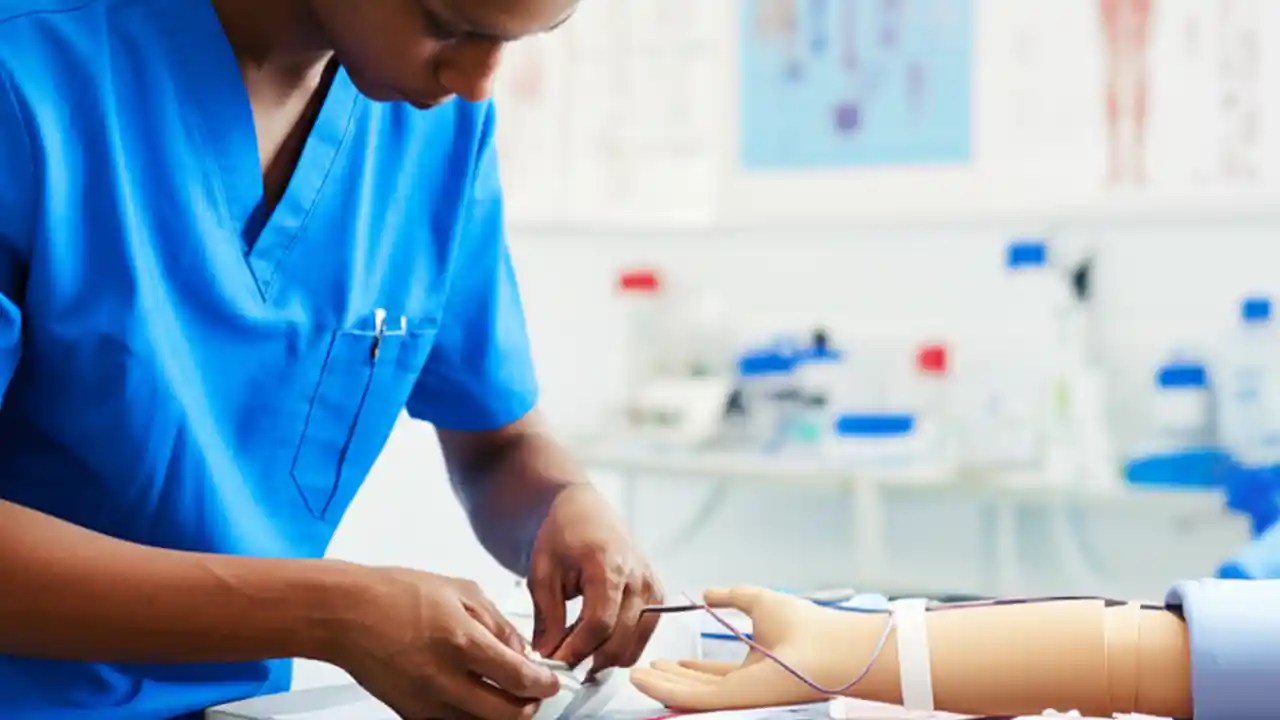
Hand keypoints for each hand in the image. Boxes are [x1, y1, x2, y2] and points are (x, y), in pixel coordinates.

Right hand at [330, 568, 559, 719]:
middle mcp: (445, 679)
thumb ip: (499, 623)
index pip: (520, 678)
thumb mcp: (461, 591)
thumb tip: (522, 650)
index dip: (545, 683)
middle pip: (507, 715)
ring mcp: (427, 702)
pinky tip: (473, 694)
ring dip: (500, 712)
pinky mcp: (411, 714)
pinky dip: (471, 715)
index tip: (551, 680)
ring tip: (503, 691)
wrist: (346, 613)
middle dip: (529, 705)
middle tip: (533, 691)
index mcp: (462, 642)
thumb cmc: (395, 594)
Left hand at [528, 485, 662, 672]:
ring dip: (605, 658)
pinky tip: (597, 641)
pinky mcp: (657, 596)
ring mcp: (652, 588)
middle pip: (620, 640)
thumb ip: (547, 616)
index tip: (554, 662)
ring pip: (634, 645)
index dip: (576, 650)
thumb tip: (546, 656)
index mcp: (609, 565)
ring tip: (578, 651)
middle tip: (562, 663)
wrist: (585, 511)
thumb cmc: (563, 535)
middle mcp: (639, 578)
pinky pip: (643, 636)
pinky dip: (621, 647)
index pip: (599, 624)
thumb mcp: (543, 573)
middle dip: (588, 659)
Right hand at [631, 588, 888, 711]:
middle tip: (643, 669)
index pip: (714, 672)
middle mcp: (744, 684)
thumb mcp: (760, 602)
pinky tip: (641, 678)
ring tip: (634, 675)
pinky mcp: (731, 699)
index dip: (689, 665)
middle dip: (669, 678)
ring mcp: (736, 695)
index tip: (669, 656)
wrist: (827, 645)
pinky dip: (662, 688)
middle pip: (697, 685)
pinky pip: (689, 697)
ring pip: (687, 694)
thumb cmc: (806, 625)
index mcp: (754, 665)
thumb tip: (707, 593)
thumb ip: (734, 597)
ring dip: (659, 685)